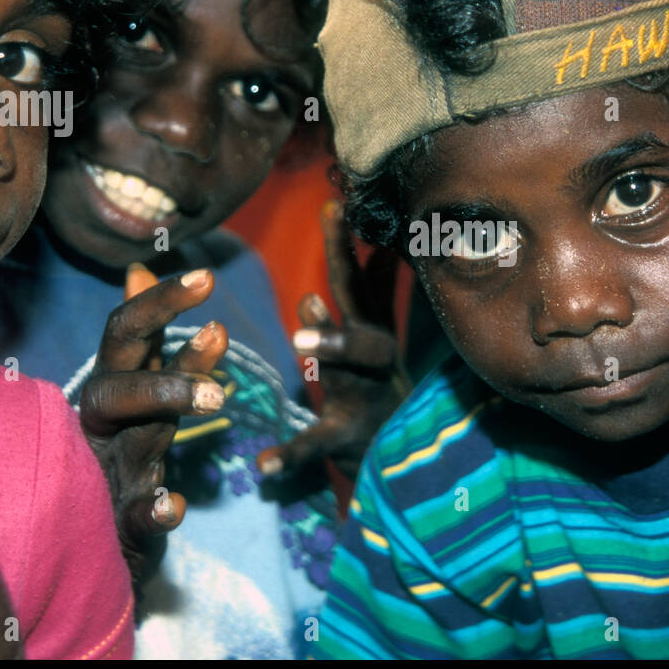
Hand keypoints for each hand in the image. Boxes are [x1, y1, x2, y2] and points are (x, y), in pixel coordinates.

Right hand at [78, 265, 228, 583]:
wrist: (89, 543)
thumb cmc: (116, 455)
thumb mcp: (129, 391)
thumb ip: (139, 340)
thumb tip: (138, 270)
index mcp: (111, 392)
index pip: (126, 337)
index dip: (161, 303)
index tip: (208, 277)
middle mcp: (105, 428)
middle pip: (118, 386)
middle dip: (163, 357)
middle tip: (221, 335)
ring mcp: (112, 476)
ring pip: (136, 438)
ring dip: (169, 410)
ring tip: (218, 400)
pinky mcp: (123, 525)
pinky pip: (135, 517)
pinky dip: (153, 510)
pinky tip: (176, 505)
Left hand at [257, 201, 408, 480]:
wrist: (406, 457)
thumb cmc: (379, 391)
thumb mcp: (377, 340)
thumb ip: (374, 296)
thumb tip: (382, 244)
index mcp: (371, 331)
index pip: (359, 281)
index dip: (347, 245)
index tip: (334, 204)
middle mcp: (374, 356)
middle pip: (362, 310)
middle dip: (342, 270)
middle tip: (317, 259)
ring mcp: (367, 393)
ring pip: (354, 367)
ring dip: (333, 348)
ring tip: (300, 340)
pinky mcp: (351, 436)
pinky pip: (318, 443)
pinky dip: (291, 452)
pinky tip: (263, 463)